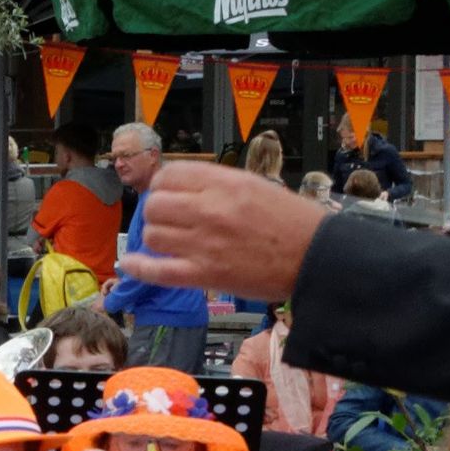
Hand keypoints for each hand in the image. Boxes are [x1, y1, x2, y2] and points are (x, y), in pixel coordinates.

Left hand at [117, 160, 328, 301]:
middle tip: (169, 219)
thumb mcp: (256, 186)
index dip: (163, 184)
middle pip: (155, 205)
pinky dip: (139, 267)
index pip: (170, 175)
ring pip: (153, 235)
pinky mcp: (206, 274)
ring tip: (170, 241)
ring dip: (156, 238)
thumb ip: (217, 184)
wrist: (318, 258)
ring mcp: (205, 244)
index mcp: (225, 184)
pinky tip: (131, 264)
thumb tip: (182, 185)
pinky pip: (157, 271)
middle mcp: (210, 210)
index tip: (167, 193)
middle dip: (158, 211)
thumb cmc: (293, 223)